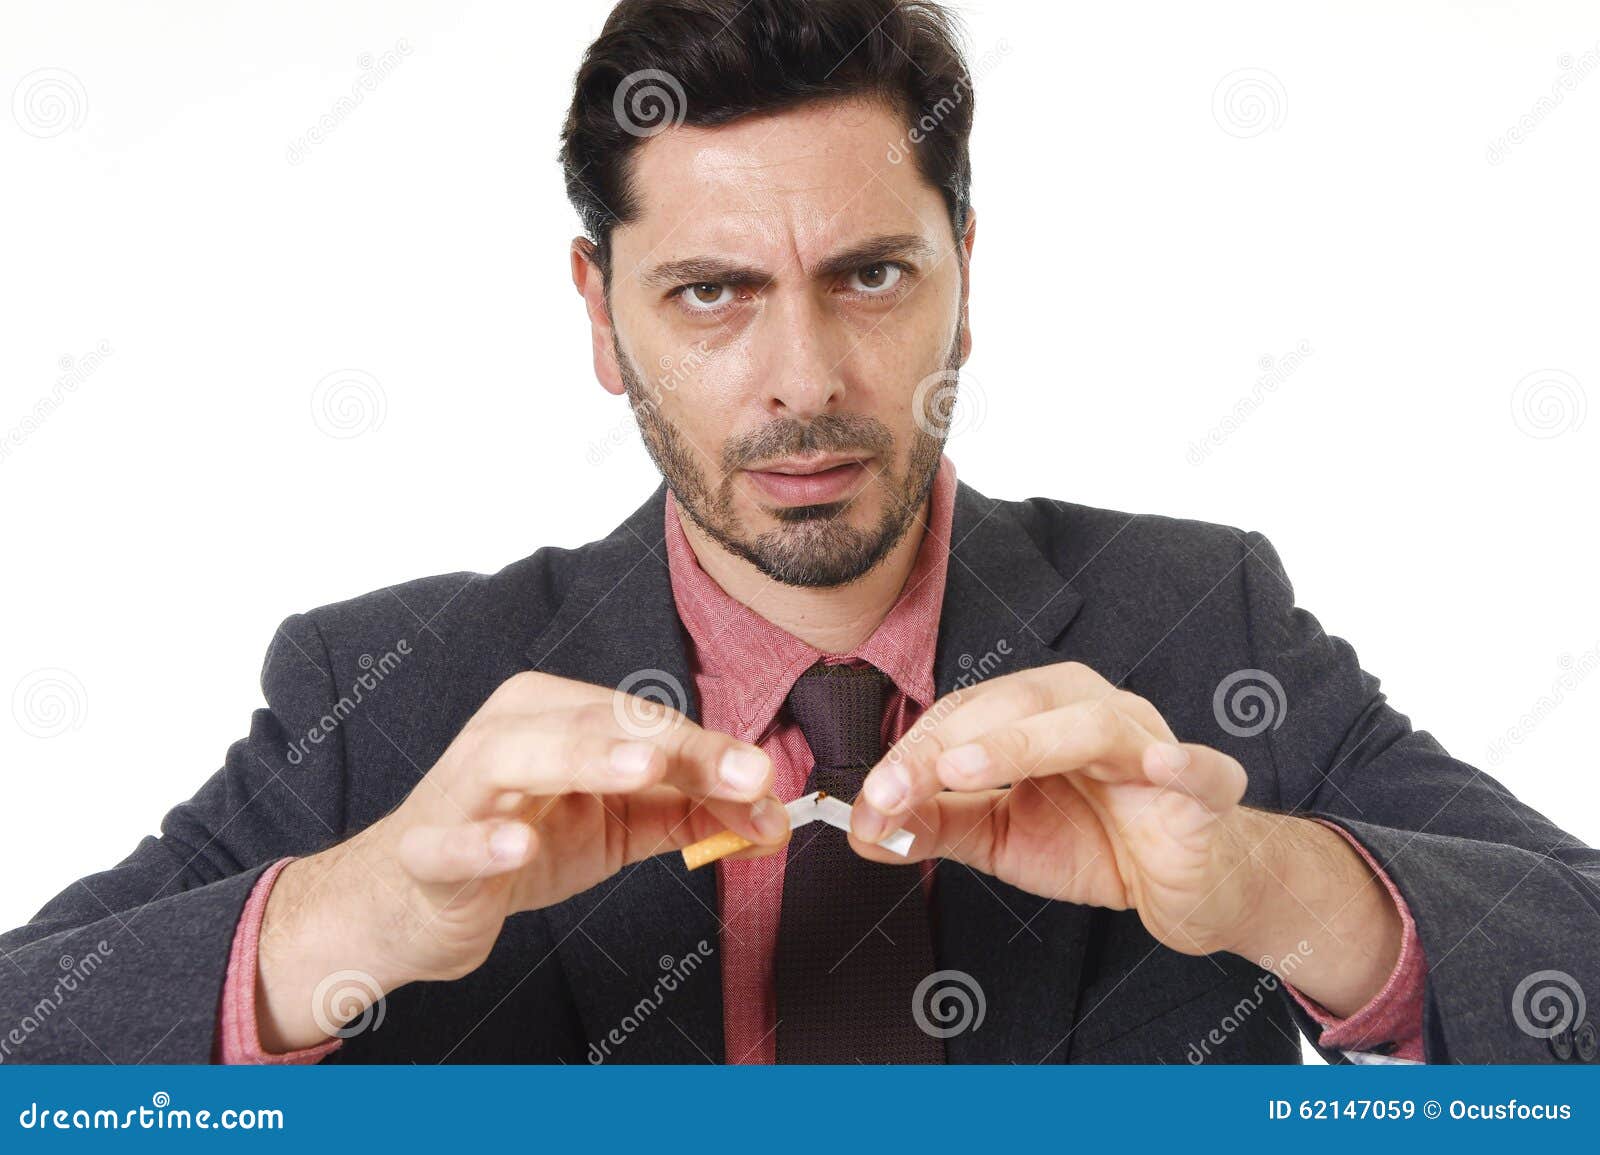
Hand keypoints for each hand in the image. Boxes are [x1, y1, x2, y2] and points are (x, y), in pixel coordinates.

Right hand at [258, 670, 788, 1048]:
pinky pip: (452, 842)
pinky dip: (483, 841)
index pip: (645, 723)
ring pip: (519, 757)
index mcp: (557, 711)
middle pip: (598, 725)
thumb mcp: (619, 823)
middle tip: (745, 774)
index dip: (712, 754)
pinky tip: (519, 843)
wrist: (419, 899)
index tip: (768, 785)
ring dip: (584, 757)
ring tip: (643, 769)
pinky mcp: (427, 849)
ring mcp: (462, 787)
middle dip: (677, 750)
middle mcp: (508, 730)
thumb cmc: (520, 841)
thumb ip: (690, 811)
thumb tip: (770, 814)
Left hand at [849, 661, 1260, 956]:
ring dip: (1024, 743)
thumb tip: (861, 827)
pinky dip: (1184, 763)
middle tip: (895, 788)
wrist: (1184, 885)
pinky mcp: (1203, 793)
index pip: (966, 714)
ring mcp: (1150, 746)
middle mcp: (1092, 712)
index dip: (914, 753)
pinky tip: (1159, 764)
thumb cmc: (1097, 842)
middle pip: (1016, 704)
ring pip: (1091, 723)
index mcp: (1040, 713)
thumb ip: (934, 825)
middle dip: (948, 745)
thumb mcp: (999, 835)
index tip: (870, 799)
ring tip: (965, 770)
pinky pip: (1201, 770)